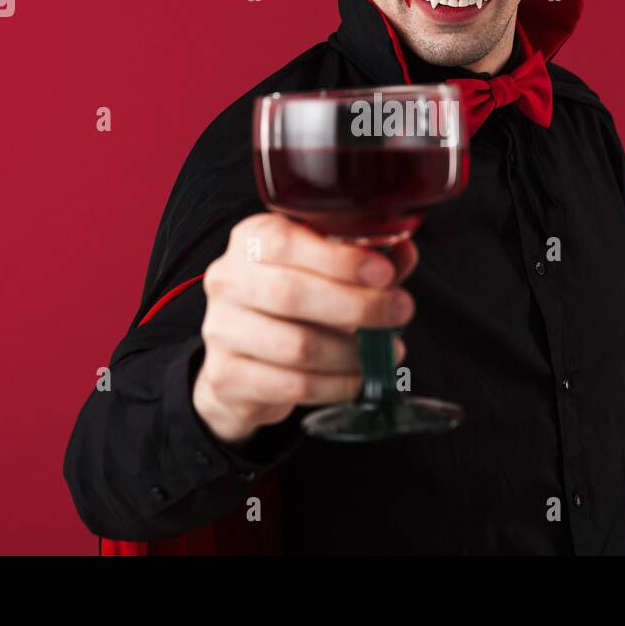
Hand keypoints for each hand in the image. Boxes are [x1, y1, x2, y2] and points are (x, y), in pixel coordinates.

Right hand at [192, 212, 417, 445]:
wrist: (243, 358)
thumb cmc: (291, 305)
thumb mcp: (325, 272)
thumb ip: (364, 263)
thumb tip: (403, 252)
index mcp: (251, 241)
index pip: (286, 242)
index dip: (339, 259)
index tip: (383, 273)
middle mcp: (228, 280)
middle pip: (290, 294)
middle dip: (356, 305)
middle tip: (399, 312)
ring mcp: (221, 329)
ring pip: (296, 345)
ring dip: (352, 352)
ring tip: (384, 352)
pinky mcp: (227, 375)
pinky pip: (293, 385)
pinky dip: (336, 384)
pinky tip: (359, 378)